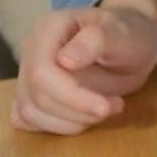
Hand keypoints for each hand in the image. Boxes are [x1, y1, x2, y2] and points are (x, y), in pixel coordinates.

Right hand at [7, 0, 156, 133]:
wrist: (130, 43)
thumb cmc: (127, 35)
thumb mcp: (122, 34)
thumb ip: (96, 41)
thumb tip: (65, 60)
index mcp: (48, 29)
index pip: (42, 73)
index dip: (72, 97)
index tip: (106, 107)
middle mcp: (30, 50)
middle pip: (37, 97)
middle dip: (78, 111)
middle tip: (116, 106)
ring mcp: (26, 73)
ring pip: (30, 113)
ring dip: (71, 123)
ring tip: (104, 110)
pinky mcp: (30, 94)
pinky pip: (30, 120)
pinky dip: (58, 126)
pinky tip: (83, 117)